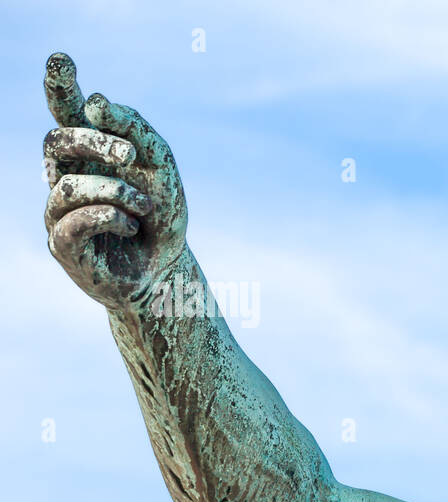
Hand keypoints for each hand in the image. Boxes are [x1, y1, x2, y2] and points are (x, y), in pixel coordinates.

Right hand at [43, 52, 187, 310]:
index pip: (66, 110)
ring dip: (117, 192)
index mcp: (88, 150)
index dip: (60, 85)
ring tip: (145, 208)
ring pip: (68, 183)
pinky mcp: (61, 243)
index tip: (62, 59)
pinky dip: (111, 217)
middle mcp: (65, 173)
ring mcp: (58, 209)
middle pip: (56, 140)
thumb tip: (95, 104)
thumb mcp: (159, 167)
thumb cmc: (160, 214)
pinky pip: (76, 219)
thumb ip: (134, 131)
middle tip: (129, 154)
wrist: (166, 269)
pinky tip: (130, 226)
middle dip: (93, 142)